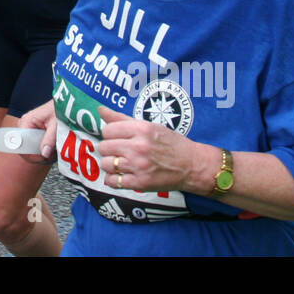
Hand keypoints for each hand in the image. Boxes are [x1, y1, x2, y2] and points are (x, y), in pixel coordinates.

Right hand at [19, 99, 57, 165]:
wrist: (63, 105)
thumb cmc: (59, 110)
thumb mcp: (56, 125)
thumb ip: (50, 139)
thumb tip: (44, 153)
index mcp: (26, 121)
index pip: (20, 143)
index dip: (30, 153)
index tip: (42, 157)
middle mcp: (24, 126)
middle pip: (25, 148)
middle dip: (37, 155)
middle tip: (50, 157)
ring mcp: (28, 130)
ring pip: (30, 149)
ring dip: (42, 154)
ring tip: (53, 153)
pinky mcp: (34, 134)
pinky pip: (35, 146)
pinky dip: (44, 151)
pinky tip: (51, 150)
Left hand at [95, 105, 213, 193]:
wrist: (192, 166)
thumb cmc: (172, 144)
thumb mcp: (150, 126)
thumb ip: (122, 119)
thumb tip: (101, 110)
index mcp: (141, 129)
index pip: (108, 130)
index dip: (110, 134)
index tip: (116, 137)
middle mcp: (138, 147)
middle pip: (104, 147)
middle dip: (109, 148)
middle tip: (119, 150)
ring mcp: (138, 166)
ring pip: (106, 164)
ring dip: (110, 164)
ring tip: (121, 162)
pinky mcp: (140, 183)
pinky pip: (113, 181)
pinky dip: (113, 179)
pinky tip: (121, 175)